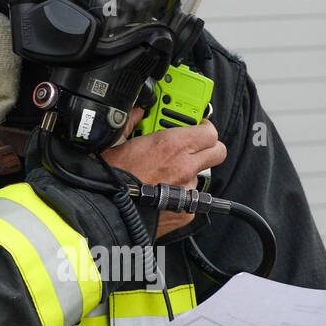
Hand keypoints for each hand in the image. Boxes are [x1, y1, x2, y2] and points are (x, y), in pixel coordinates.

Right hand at [102, 110, 226, 238]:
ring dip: (187, 173)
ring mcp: (188, 191)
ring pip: (199, 176)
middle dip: (207, 146)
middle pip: (218, 152)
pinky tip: (162, 193)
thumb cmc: (111, 180)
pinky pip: (191, 198)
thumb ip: (133, 124)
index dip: (204, 127)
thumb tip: (137, 113)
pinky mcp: (187, 212)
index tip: (197, 126)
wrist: (108, 212)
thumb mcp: (117, 143)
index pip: (210, 131)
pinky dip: (180, 195)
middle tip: (192, 146)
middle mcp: (185, 167)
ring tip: (164, 175)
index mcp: (172, 145)